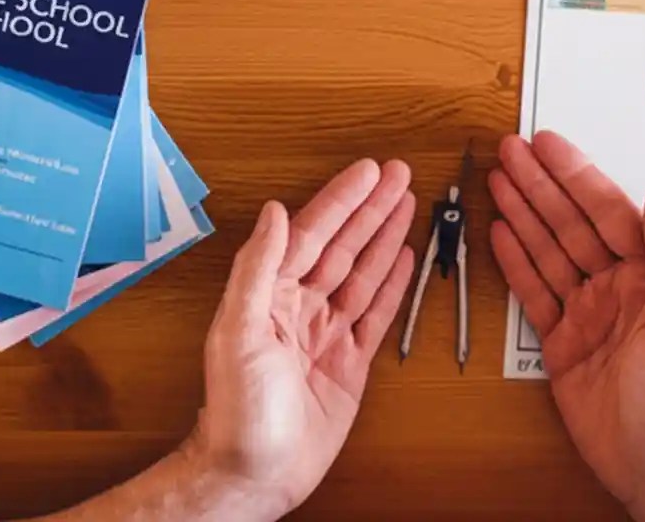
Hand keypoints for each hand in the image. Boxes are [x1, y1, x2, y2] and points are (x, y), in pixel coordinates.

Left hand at [193, 159, 416, 517]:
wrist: (256, 472)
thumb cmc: (238, 409)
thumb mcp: (239, 331)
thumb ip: (257, 268)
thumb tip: (274, 213)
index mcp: (271, 295)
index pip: (312, 234)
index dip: (340, 201)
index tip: (366, 172)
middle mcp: (300, 308)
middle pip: (343, 245)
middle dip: (371, 208)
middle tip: (397, 173)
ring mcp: (327, 333)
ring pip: (363, 272)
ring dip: (385, 236)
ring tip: (407, 202)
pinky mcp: (349, 363)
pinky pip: (377, 313)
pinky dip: (392, 283)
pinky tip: (405, 256)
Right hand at [490, 133, 644, 520]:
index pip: (607, 211)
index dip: (575, 176)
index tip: (547, 145)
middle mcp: (618, 287)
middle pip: (571, 223)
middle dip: (540, 186)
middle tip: (509, 150)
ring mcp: (587, 312)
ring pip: (548, 250)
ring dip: (523, 214)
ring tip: (497, 179)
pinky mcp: (562, 342)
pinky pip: (534, 292)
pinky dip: (515, 261)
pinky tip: (499, 232)